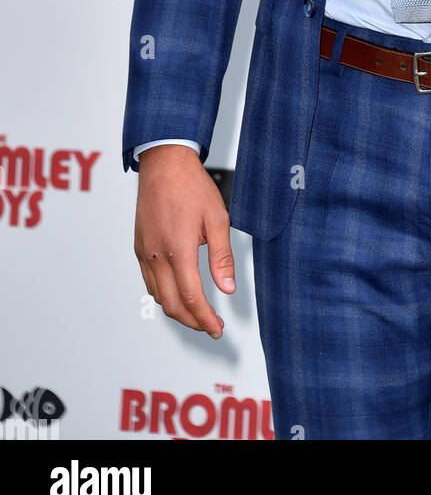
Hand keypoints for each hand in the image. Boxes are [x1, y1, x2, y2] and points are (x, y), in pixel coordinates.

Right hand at [134, 144, 234, 337]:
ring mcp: (144, 253)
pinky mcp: (138, 248)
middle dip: (193, 321)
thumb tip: (227, 288)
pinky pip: (149, 282)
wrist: (164, 164)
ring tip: (198, 312)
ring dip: (178, 310)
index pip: (192, 298)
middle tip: (211, 326)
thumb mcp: (217, 219)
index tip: (217, 329)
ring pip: (158, 296)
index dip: (205, 319)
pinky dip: (164, 295)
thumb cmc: (191, 186)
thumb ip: (222, 257)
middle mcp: (157, 255)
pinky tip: (178, 292)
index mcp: (179, 249)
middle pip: (172, 304)